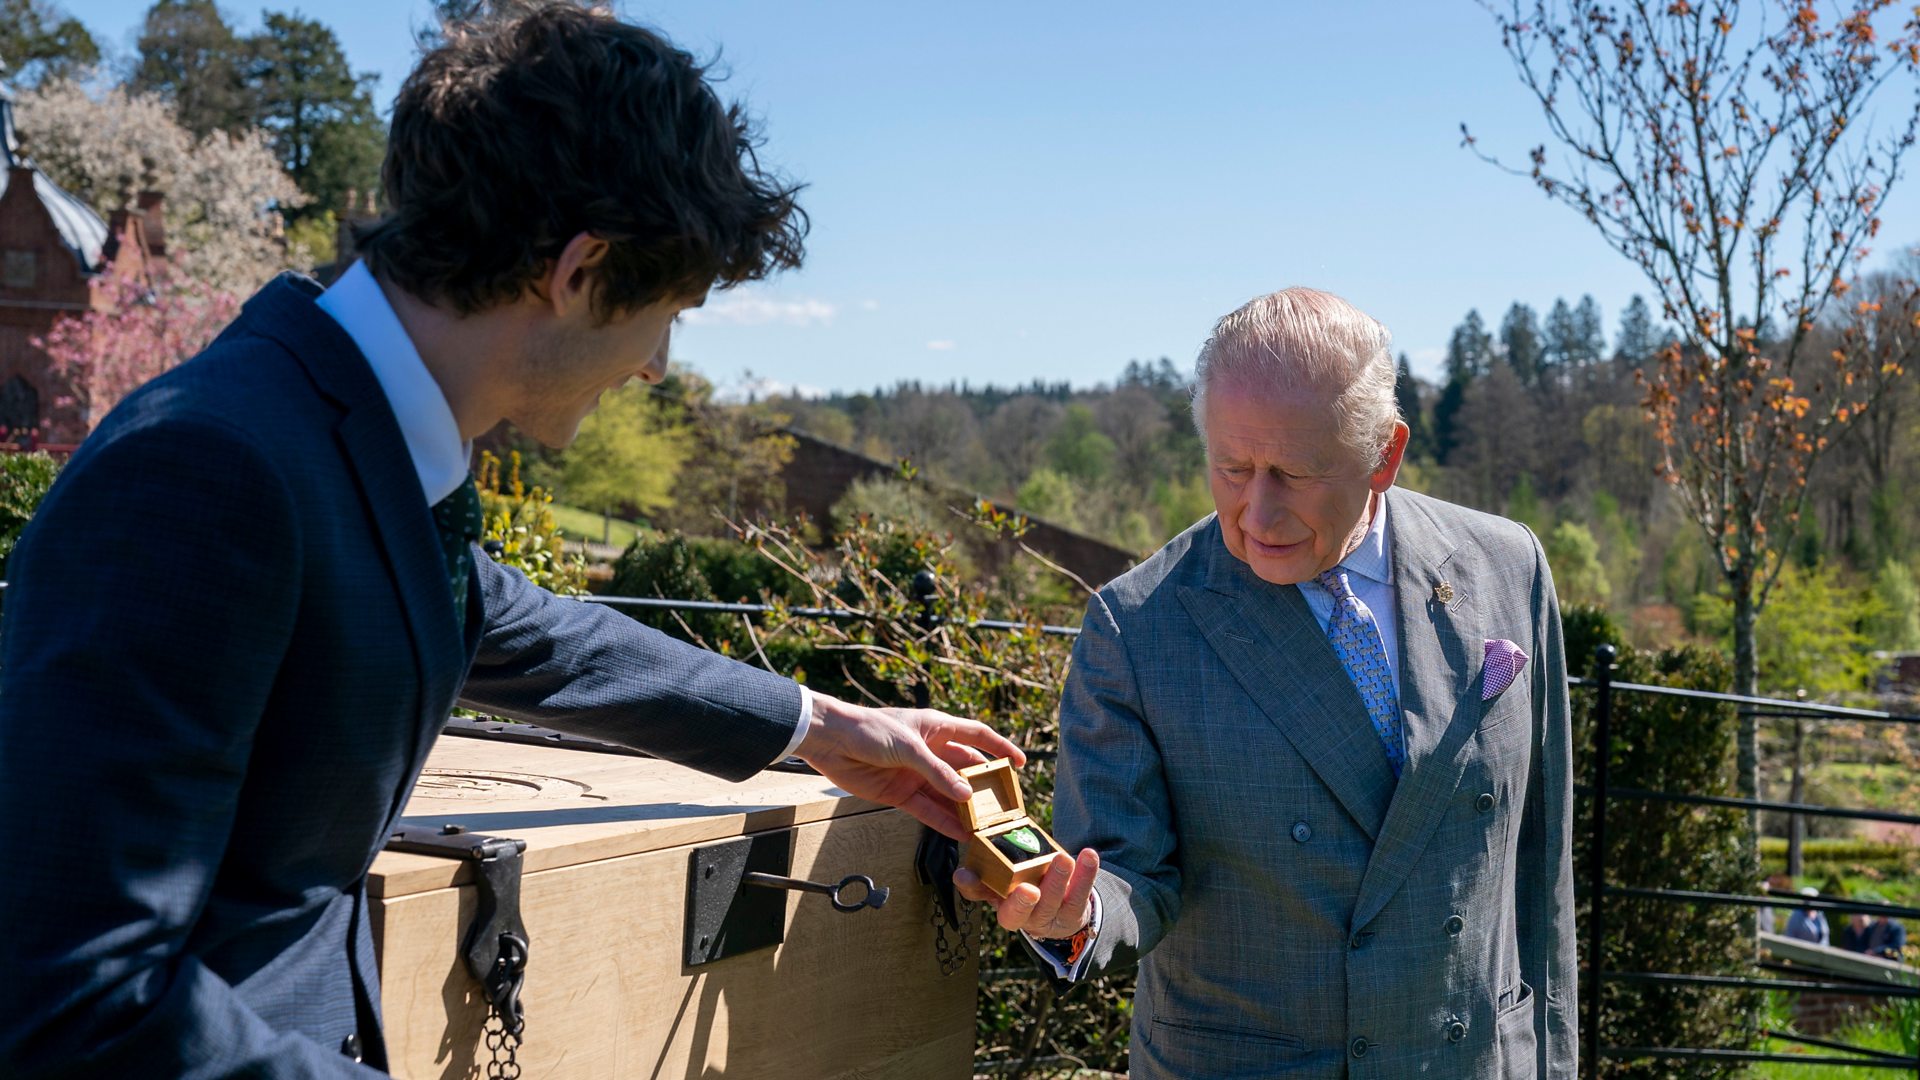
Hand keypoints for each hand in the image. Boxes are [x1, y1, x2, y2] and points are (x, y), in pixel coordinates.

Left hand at [796, 692, 1024, 839]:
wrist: (830, 741)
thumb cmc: (869, 730)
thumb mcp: (909, 746)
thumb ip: (937, 772)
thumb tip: (966, 796)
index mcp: (936, 728)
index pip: (977, 736)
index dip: (1000, 748)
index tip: (1019, 764)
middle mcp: (931, 752)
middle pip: (966, 771)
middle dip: (984, 788)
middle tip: (1004, 808)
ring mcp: (916, 774)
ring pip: (949, 795)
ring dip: (965, 811)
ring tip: (986, 829)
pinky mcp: (900, 794)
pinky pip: (928, 810)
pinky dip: (943, 822)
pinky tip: (960, 835)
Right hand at [955, 847, 1099, 938]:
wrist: (1060, 911)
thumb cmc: (1023, 890)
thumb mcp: (1003, 885)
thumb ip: (984, 877)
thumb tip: (962, 873)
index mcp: (1004, 909)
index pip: (979, 898)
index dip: (974, 889)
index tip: (966, 875)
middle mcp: (1026, 917)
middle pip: (1022, 912)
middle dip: (1024, 902)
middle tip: (1028, 888)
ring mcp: (1052, 915)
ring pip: (1054, 903)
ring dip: (1058, 881)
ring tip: (1062, 859)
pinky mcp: (1075, 910)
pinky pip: (1081, 894)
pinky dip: (1086, 874)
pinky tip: (1088, 855)